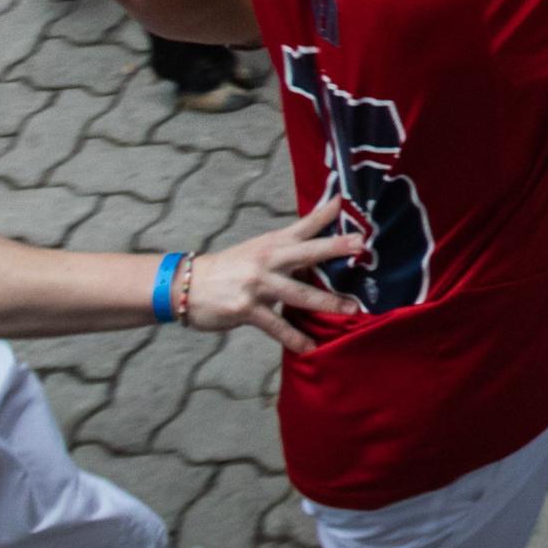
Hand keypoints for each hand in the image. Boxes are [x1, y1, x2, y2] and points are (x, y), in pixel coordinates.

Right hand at [185, 194, 367, 353]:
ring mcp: (258, 284)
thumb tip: (319, 253)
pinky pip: (277, 326)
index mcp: (273, 243)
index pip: (304, 224)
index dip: (325, 212)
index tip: (346, 201)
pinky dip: (295, 338)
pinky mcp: (247, 308)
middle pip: (307, 250)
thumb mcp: (257, 250)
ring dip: (328, 302)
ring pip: (300, 293)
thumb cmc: (229, 269)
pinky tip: (310, 347)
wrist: (185, 285)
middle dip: (335, 247)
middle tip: (362, 244)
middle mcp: (268, 259)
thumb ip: (287, 250)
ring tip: (352, 309)